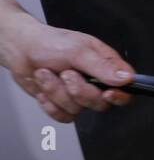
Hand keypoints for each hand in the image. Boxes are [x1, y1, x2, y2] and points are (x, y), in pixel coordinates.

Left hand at [0, 0, 133, 122]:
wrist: (21, 50)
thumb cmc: (50, 43)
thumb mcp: (79, 50)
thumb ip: (103, 66)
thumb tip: (127, 78)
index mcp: (107, 66)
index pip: (127, 88)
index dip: (120, 95)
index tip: (107, 93)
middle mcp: (96, 82)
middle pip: (101, 103)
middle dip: (79, 91)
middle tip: (66, 73)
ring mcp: (80, 95)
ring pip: (78, 109)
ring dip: (57, 92)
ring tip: (48, 74)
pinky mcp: (64, 104)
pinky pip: (64, 116)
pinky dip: (50, 104)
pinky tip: (45, 88)